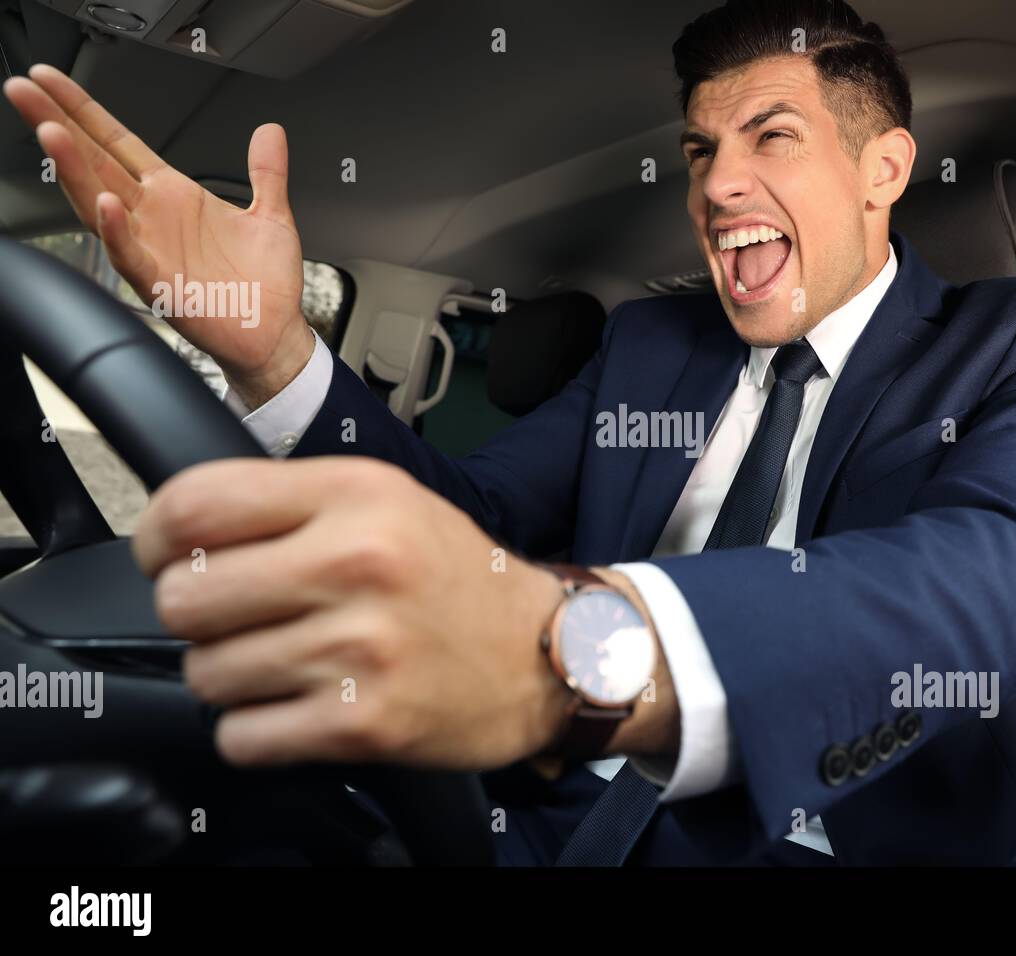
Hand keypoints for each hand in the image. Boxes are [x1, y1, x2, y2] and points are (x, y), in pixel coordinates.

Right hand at [2, 65, 311, 406]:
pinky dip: (117, 232)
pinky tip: (105, 206)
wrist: (275, 334)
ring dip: (74, 170)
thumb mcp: (271, 215)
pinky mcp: (160, 284)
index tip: (50, 79)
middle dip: (57, 123)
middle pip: (94, 162)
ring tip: (51, 133)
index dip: (84, 110)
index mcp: (172, 196)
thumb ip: (266, 171)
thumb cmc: (265, 284)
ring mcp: (150, 250)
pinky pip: (130, 256)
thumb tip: (271, 130)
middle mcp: (152, 219)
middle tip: (23, 89)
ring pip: (98, 204)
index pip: (117, 142)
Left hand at [131, 457, 572, 768]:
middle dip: (196, 615)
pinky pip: (242, 737)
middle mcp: (358, 563)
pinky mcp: (364, 723)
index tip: (168, 556)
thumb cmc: (456, 577)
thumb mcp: (387, 499)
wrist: (545, 654)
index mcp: (357, 495)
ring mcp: (361, 648)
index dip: (157, 537)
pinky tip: (298, 707)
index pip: (195, 505)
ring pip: (207, 674)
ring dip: (232, 676)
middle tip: (238, 617)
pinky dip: (256, 731)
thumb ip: (290, 500)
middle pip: (183, 597)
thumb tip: (180, 528)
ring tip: (287, 663)